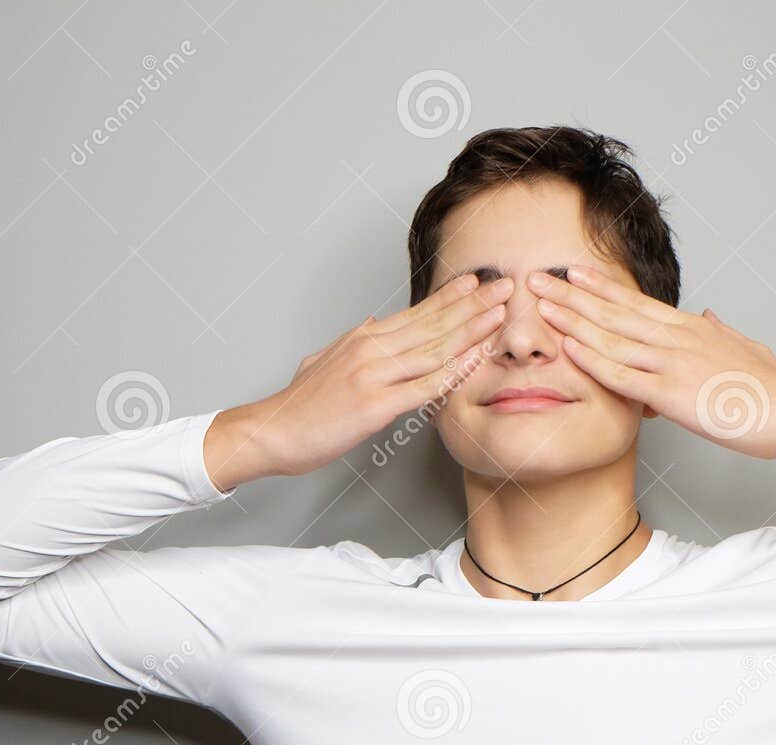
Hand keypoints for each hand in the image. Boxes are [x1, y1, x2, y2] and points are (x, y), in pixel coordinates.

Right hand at [204, 273, 514, 489]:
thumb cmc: (299, 406)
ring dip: (471, 330)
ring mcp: (373, 375)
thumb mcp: (325, 360)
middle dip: (472, 304)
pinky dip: (454, 372)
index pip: (417, 313)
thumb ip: (353, 343)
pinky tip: (475, 359)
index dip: (450, 297)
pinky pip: (424, 386)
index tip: (476, 282)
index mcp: (363, 339)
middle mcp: (371, 349)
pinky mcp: (375, 405)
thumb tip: (376, 324)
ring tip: (500, 314)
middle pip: (432, 324)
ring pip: (434, 348)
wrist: (271, 431)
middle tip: (505, 287)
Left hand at [528, 265, 775, 460]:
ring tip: (539, 305)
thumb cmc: (773, 388)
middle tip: (535, 279)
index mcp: (691, 328)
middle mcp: (677, 338)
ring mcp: (673, 363)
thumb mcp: (746, 347)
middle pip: (614, 311)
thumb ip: (721, 330)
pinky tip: (569, 348)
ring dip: (572, 320)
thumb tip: (707, 313)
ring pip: (611, 337)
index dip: (600, 286)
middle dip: (571, 295)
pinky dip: (594, 361)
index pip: (635, 302)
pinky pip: (624, 376)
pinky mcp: (673, 393)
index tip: (572, 272)